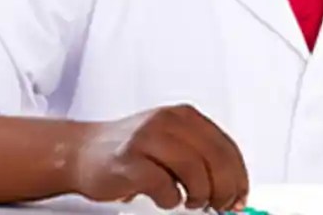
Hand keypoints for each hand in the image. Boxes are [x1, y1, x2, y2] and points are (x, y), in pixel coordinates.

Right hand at [66, 104, 249, 210]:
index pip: (225, 146)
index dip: (238, 176)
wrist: (81, 151)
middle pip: (214, 158)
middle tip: (221, 205)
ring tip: (191, 202)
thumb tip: (233, 188)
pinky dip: (170, 198)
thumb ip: (201, 157)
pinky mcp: (128, 160)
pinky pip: (162, 185)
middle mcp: (168, 121)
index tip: (240, 197)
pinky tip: (166, 198)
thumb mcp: (172, 142)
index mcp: (185, 116)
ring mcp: (147, 138)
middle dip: (224, 188)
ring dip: (199, 194)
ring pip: (193, 170)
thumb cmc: (131, 152)